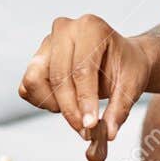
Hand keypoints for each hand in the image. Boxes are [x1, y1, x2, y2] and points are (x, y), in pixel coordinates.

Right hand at [19, 14, 153, 139]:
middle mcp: (65, 29)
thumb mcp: (132, 85)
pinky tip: (64, 103)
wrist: (120, 57)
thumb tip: (107, 133)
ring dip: (53, 104)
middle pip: (57, 76)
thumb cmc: (126, 66)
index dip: (84, 101)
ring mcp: (47, 42)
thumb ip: (119, 109)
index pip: (81, 69)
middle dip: (70, 108)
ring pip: (35, 80)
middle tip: (84, 129)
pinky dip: (42, 101)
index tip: (90, 125)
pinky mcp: (36, 58)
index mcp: (91, 27)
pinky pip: (28, 86)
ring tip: (75, 111)